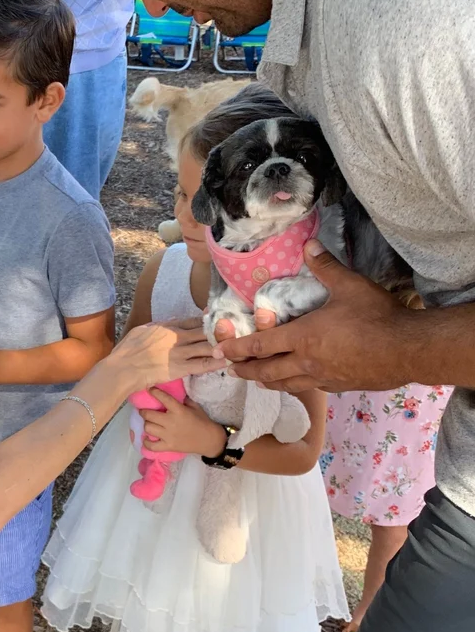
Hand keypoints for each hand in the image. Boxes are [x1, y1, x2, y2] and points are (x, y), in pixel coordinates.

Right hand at [108, 318, 226, 398]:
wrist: (123, 368)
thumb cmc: (127, 350)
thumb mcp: (142, 330)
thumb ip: (158, 325)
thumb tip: (172, 322)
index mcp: (168, 327)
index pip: (193, 321)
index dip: (206, 319)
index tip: (217, 319)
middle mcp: (178, 337)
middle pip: (204, 332)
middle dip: (220, 331)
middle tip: (235, 330)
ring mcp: (181, 353)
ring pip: (207, 346)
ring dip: (222, 345)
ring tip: (236, 345)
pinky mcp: (181, 369)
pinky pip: (202, 364)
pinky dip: (216, 362)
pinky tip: (228, 361)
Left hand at [139, 389, 225, 455]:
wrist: (209, 440)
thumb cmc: (202, 421)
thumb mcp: (195, 407)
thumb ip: (183, 400)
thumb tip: (174, 394)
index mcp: (178, 410)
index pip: (163, 398)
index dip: (154, 392)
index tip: (149, 389)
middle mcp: (171, 422)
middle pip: (149, 415)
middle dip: (143, 411)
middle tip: (144, 411)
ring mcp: (168, 435)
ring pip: (148, 428)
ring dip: (147, 424)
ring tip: (149, 423)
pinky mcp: (169, 446)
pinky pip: (152, 446)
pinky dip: (147, 443)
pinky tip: (146, 438)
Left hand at [214, 242, 408, 392]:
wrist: (409, 350)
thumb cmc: (377, 317)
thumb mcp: (349, 286)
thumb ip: (325, 266)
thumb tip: (309, 245)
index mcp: (303, 338)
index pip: (260, 346)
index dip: (237, 349)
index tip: (221, 353)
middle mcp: (307, 362)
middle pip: (267, 372)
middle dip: (246, 371)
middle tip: (231, 370)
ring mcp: (324, 377)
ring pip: (286, 384)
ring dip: (267, 382)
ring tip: (257, 380)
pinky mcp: (341, 386)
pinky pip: (310, 387)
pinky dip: (296, 384)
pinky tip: (298, 381)